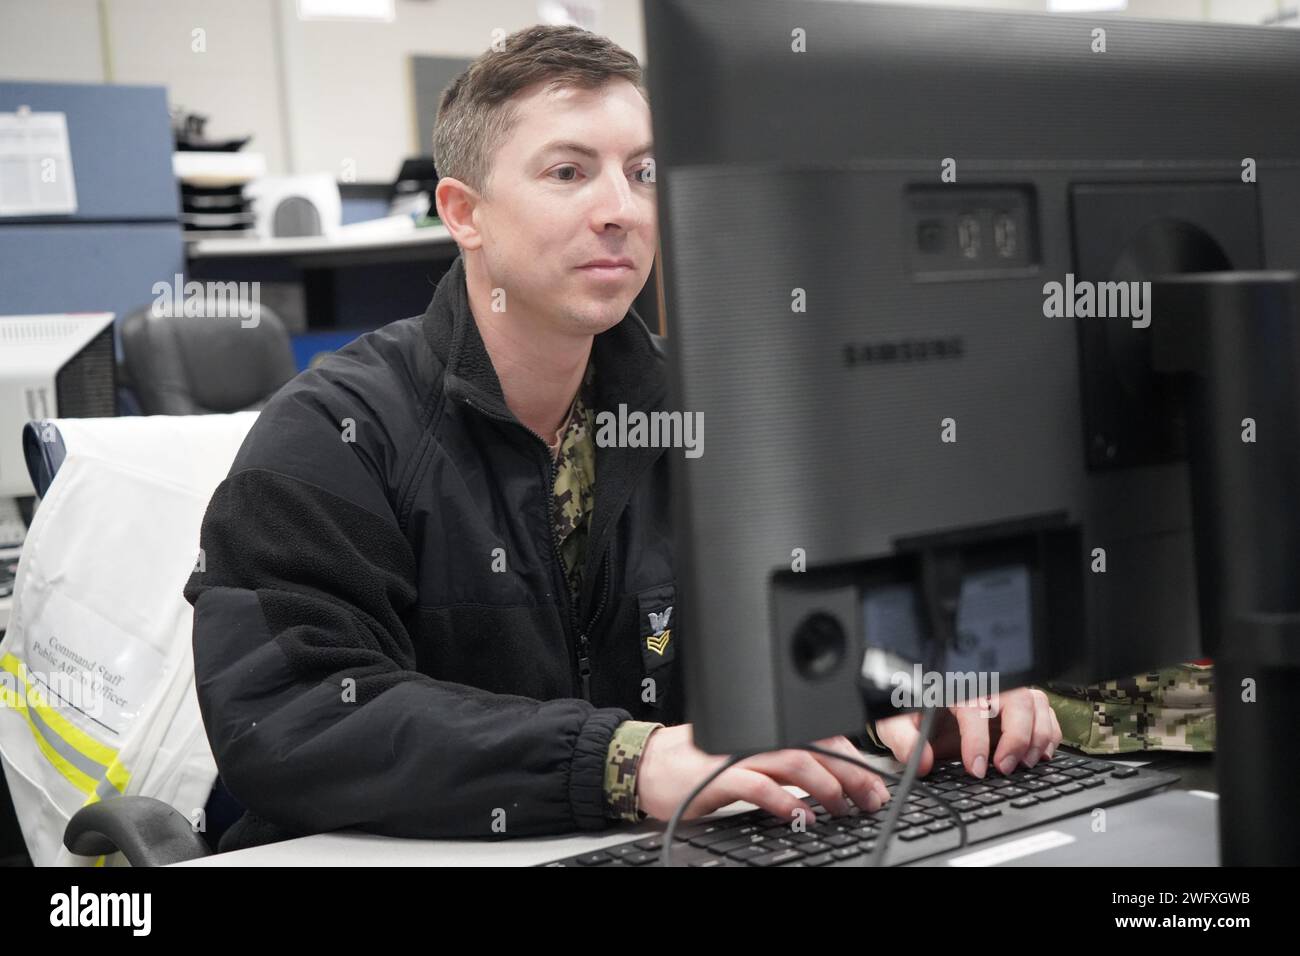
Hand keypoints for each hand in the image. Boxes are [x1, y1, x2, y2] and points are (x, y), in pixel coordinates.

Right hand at [635, 724, 890, 824]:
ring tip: (841, 807)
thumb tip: (827, 781)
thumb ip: (782, 763)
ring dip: (825, 785)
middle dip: (851, 774)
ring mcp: (737, 755)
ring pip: (794, 761)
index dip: (854, 760)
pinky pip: (758, 786)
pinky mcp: (717, 777)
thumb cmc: (695, 764)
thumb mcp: (746, 756)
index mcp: (764, 731)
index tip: (874, 786)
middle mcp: (755, 738)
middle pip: (815, 747)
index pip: (821, 735)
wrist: (647, 765)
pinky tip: (800, 816)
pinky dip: (784, 801)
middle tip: (870, 800)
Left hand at [873, 687, 1061, 778]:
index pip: (972, 709)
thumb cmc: (915, 711)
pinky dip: (1049, 733)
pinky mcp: (1020, 702)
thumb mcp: (899, 723)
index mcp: (953, 687)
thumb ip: (906, 742)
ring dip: (1037, 736)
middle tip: (1005, 768)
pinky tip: (1040, 755)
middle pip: (1015, 701)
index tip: (977, 768)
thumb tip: (921, 763)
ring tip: (1025, 764)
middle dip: (1016, 738)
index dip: (977, 741)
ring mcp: (1005, 691)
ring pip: (1035, 704)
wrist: (924, 705)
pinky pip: (1045, 711)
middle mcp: (983, 685)